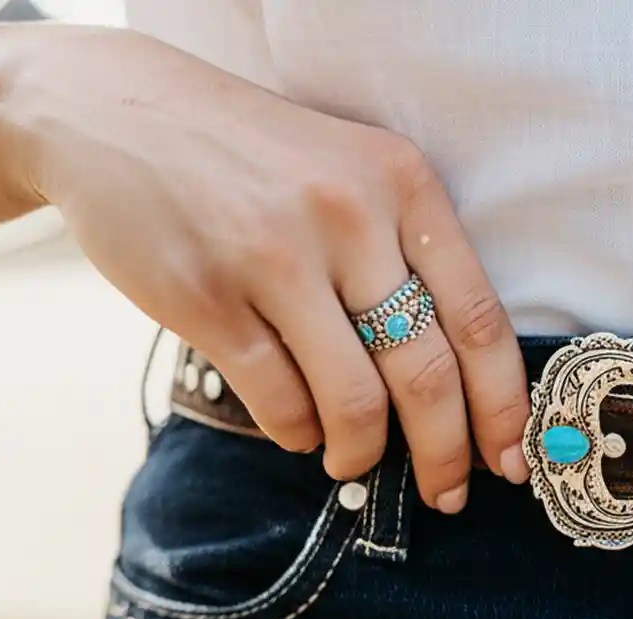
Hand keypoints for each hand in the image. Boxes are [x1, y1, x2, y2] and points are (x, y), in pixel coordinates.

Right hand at [12, 27, 529, 508]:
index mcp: (403, 183)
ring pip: (354, 402)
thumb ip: (409, 253)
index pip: (481, 319)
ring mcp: (273, 258)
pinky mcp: (206, 298)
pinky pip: (280, 403)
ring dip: (363, 453)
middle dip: (447, 454)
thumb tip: (462, 383)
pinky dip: (300, 434)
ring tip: (355, 460)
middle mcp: (348, 217)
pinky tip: (300, 428)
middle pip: (427, 374)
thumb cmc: (259, 157)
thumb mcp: (353, 171)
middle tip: (449, 492)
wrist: (117, 111)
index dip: (504, 405)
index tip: (514, 459)